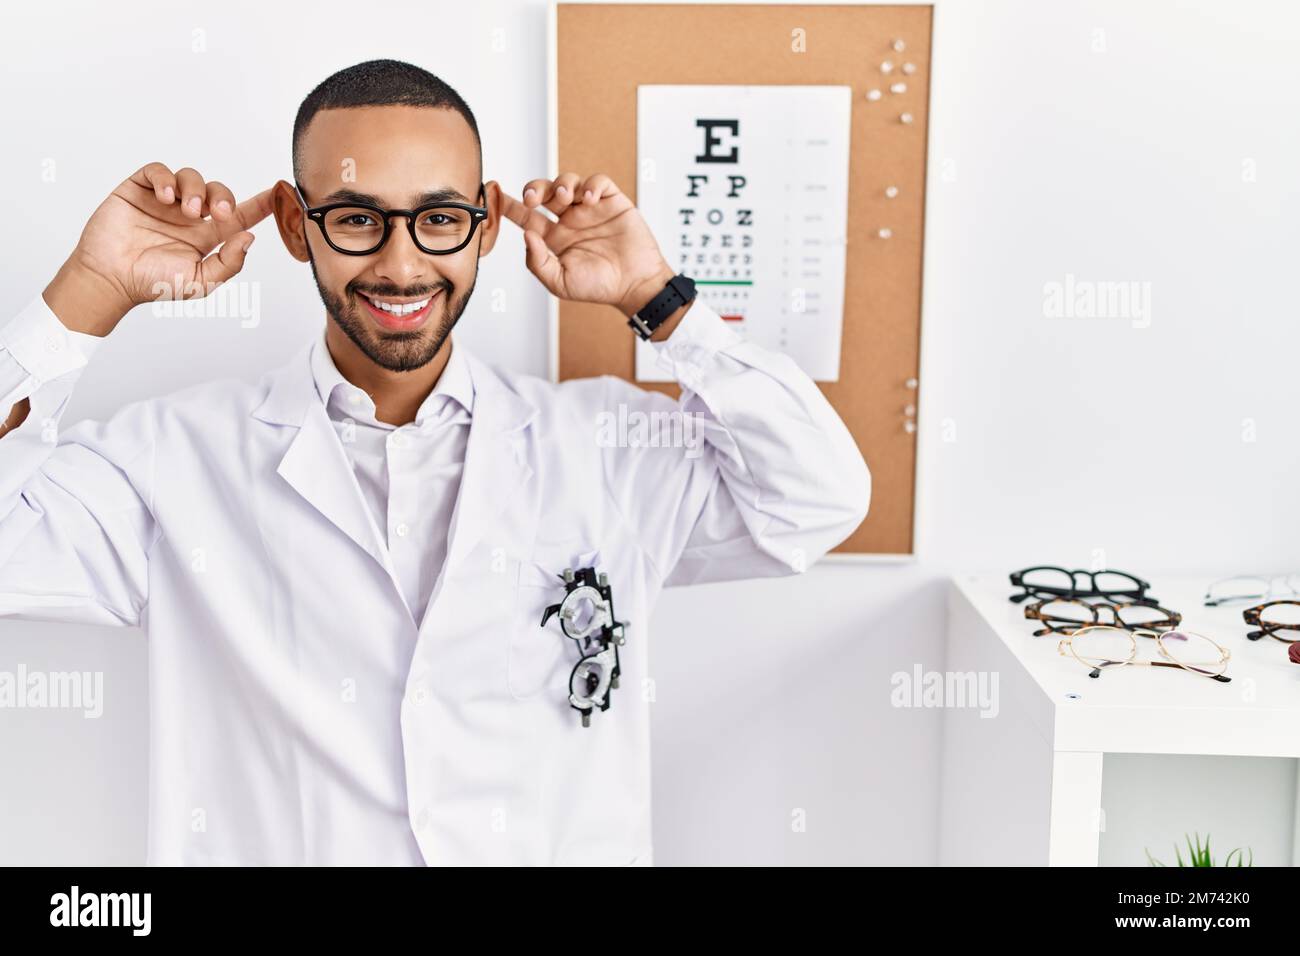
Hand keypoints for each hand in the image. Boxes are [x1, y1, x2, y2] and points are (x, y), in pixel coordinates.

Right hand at [44, 163, 273, 335]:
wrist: (111, 279)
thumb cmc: (154, 283)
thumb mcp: (201, 282)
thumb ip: (229, 262)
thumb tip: (250, 237)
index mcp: (207, 236)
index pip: (240, 215)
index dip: (260, 204)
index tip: (279, 192)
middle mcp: (188, 216)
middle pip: (217, 191)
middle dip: (222, 196)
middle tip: (215, 213)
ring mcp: (164, 201)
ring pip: (190, 177)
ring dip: (194, 189)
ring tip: (185, 209)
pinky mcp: (139, 190)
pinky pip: (158, 171)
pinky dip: (166, 179)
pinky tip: (166, 198)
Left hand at [498, 173, 674, 318]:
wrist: (634, 284)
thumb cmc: (599, 287)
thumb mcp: (560, 282)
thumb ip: (538, 262)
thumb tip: (526, 234)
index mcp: (554, 238)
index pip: (527, 216)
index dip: (510, 205)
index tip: (494, 194)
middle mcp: (570, 220)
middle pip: (545, 192)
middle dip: (535, 188)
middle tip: (533, 197)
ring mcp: (590, 210)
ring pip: (568, 182)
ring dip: (562, 184)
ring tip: (565, 197)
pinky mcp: (612, 202)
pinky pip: (598, 182)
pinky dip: (591, 184)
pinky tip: (588, 199)